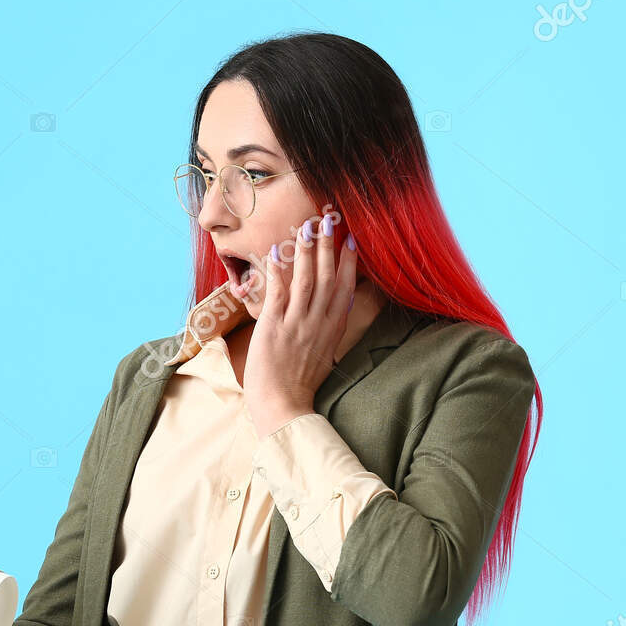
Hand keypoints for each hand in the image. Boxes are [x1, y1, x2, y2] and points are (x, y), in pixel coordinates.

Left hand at [243, 211, 358, 436]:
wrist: (282, 406)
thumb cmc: (299, 384)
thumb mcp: (324, 354)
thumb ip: (328, 329)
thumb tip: (333, 310)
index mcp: (332, 329)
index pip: (345, 289)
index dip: (348, 262)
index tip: (351, 239)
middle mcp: (318, 323)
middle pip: (327, 278)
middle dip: (329, 247)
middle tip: (328, 220)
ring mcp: (296, 324)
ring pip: (306, 280)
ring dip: (307, 252)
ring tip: (308, 227)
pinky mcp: (274, 327)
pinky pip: (278, 293)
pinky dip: (278, 271)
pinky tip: (276, 251)